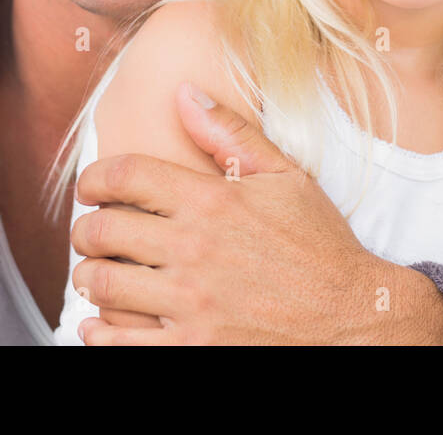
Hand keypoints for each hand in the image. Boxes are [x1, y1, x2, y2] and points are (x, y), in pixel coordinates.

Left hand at [69, 82, 442, 343]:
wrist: (355, 320)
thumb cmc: (321, 247)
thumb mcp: (287, 178)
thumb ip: (230, 134)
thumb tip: (183, 92)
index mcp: (212, 202)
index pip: (123, 176)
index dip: (94, 179)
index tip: (92, 189)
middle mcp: (195, 250)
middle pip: (102, 230)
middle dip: (87, 230)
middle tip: (93, 234)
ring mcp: (191, 305)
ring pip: (102, 285)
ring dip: (90, 277)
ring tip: (99, 275)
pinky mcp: (191, 350)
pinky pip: (117, 341)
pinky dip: (98, 331)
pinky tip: (102, 323)